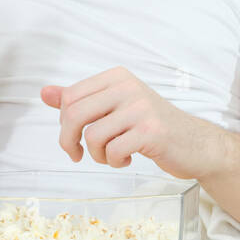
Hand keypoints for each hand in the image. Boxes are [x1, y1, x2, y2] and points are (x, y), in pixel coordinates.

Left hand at [41, 66, 204, 178]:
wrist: (195, 144)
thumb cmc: (151, 127)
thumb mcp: (114, 108)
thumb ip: (80, 100)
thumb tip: (45, 92)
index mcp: (116, 77)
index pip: (70, 96)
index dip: (64, 123)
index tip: (74, 138)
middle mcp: (128, 86)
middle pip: (74, 114)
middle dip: (69, 141)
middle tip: (77, 155)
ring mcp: (141, 107)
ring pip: (92, 136)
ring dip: (97, 155)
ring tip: (113, 156)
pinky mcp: (151, 131)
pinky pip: (113, 151)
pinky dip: (115, 162)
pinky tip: (128, 159)